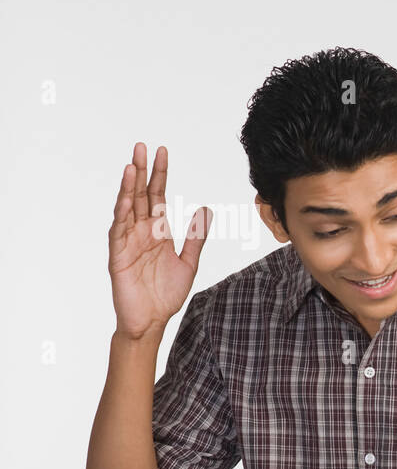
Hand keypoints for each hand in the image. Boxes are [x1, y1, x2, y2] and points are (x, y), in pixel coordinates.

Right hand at [108, 143, 212, 338]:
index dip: (160, 174)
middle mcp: (140, 232)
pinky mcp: (118, 256)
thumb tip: (206, 210)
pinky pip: (118, 231)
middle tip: (141, 147)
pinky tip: (125, 199)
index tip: (162, 152)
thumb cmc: (166, 294)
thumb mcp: (188, 262)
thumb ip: (196, 237)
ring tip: (131, 165)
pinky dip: (122, 214)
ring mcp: (127, 242)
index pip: (157, 195)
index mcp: (157, 231)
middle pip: (139, 195)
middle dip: (141, 171)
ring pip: (126, 208)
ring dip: (128, 187)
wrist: (152, 321)